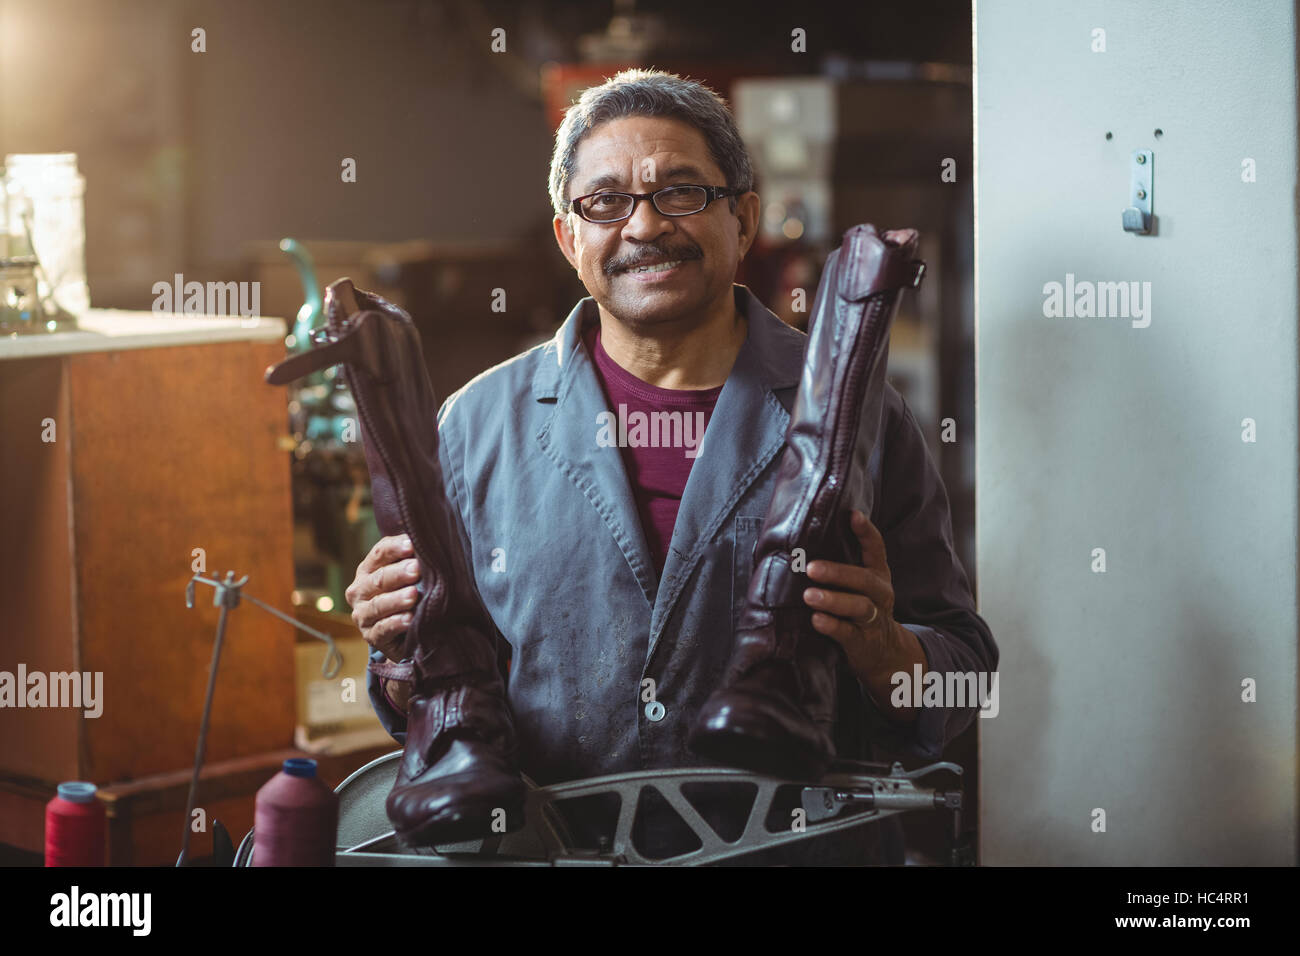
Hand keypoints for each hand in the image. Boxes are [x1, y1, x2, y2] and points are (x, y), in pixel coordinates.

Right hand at [345, 534, 420, 660]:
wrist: (403, 633)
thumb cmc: (408, 594)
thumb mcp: (408, 575)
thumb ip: (412, 558)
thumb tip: (427, 540)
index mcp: (368, 569)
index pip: (379, 553)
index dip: (395, 548)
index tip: (412, 545)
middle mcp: (360, 590)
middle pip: (379, 578)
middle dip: (398, 574)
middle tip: (417, 570)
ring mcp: (362, 614)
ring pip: (378, 605)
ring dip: (396, 600)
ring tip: (414, 595)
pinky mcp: (371, 636)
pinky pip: (382, 629)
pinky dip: (395, 623)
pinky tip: (410, 619)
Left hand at [801, 509, 923, 718]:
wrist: (885, 654)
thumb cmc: (861, 609)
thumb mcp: (860, 586)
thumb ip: (841, 567)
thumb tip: (800, 542)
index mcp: (877, 575)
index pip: (876, 549)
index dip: (866, 532)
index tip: (852, 514)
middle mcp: (879, 594)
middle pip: (863, 579)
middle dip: (837, 572)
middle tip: (811, 568)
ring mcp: (873, 619)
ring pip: (858, 607)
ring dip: (833, 600)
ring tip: (809, 596)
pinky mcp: (863, 642)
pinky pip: (848, 633)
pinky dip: (832, 626)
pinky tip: (816, 620)